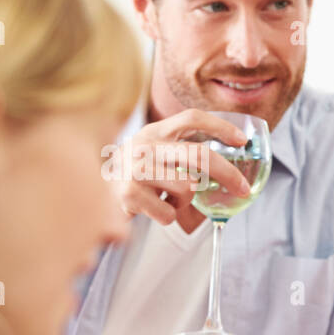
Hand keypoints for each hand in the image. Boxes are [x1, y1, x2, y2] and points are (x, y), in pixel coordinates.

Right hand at [115, 108, 250, 226]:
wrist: (89, 193)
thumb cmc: (135, 176)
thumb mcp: (157, 156)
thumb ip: (185, 158)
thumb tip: (231, 178)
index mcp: (156, 132)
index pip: (191, 118)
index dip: (219, 126)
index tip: (242, 140)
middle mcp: (145, 145)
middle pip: (198, 155)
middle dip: (228, 173)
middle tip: (243, 188)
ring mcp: (135, 168)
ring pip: (187, 188)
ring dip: (187, 201)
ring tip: (171, 200)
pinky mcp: (128, 194)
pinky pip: (169, 212)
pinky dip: (169, 216)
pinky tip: (154, 209)